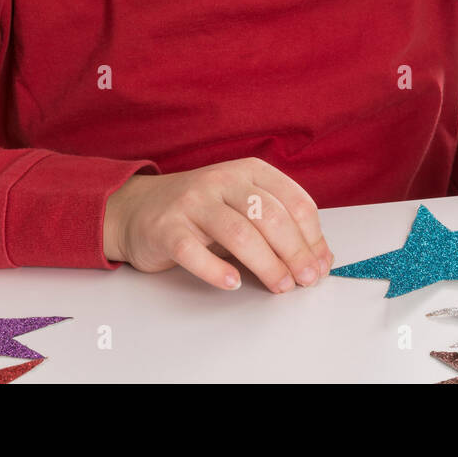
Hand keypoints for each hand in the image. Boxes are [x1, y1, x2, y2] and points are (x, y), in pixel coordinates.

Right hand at [103, 157, 333, 292]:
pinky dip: (216, 270)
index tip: (320, 264)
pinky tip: (233, 283)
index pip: (294, 200)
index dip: (313, 236)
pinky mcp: (166, 227)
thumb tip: (318, 259)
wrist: (138, 209)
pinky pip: (194, 251)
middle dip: (295, 252)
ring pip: (238, 233)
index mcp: (249, 171)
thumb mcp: (242, 206)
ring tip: (279, 285)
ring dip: (266, 264)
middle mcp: (222, 180)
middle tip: (305, 279)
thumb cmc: (200, 211)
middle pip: (270, 216)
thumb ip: (278, 227)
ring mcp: (192, 202)